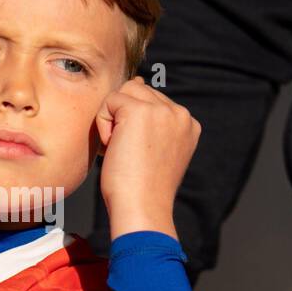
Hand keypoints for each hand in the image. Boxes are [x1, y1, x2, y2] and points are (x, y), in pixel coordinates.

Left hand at [95, 76, 200, 240]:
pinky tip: (113, 147)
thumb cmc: (141, 187)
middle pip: (137, 92)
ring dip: (112, 119)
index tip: (137, 154)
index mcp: (188, 123)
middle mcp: (181, 114)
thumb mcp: (154, 149)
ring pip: (124, 92)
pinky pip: (109, 100)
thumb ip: (151, 119)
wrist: (142, 209)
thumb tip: (137, 82)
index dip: (133, 125)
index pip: (151, 101)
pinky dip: (103, 123)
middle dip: (123, 119)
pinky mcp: (141, 111)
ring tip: (120, 148)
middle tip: (127, 153)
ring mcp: (164, 110)